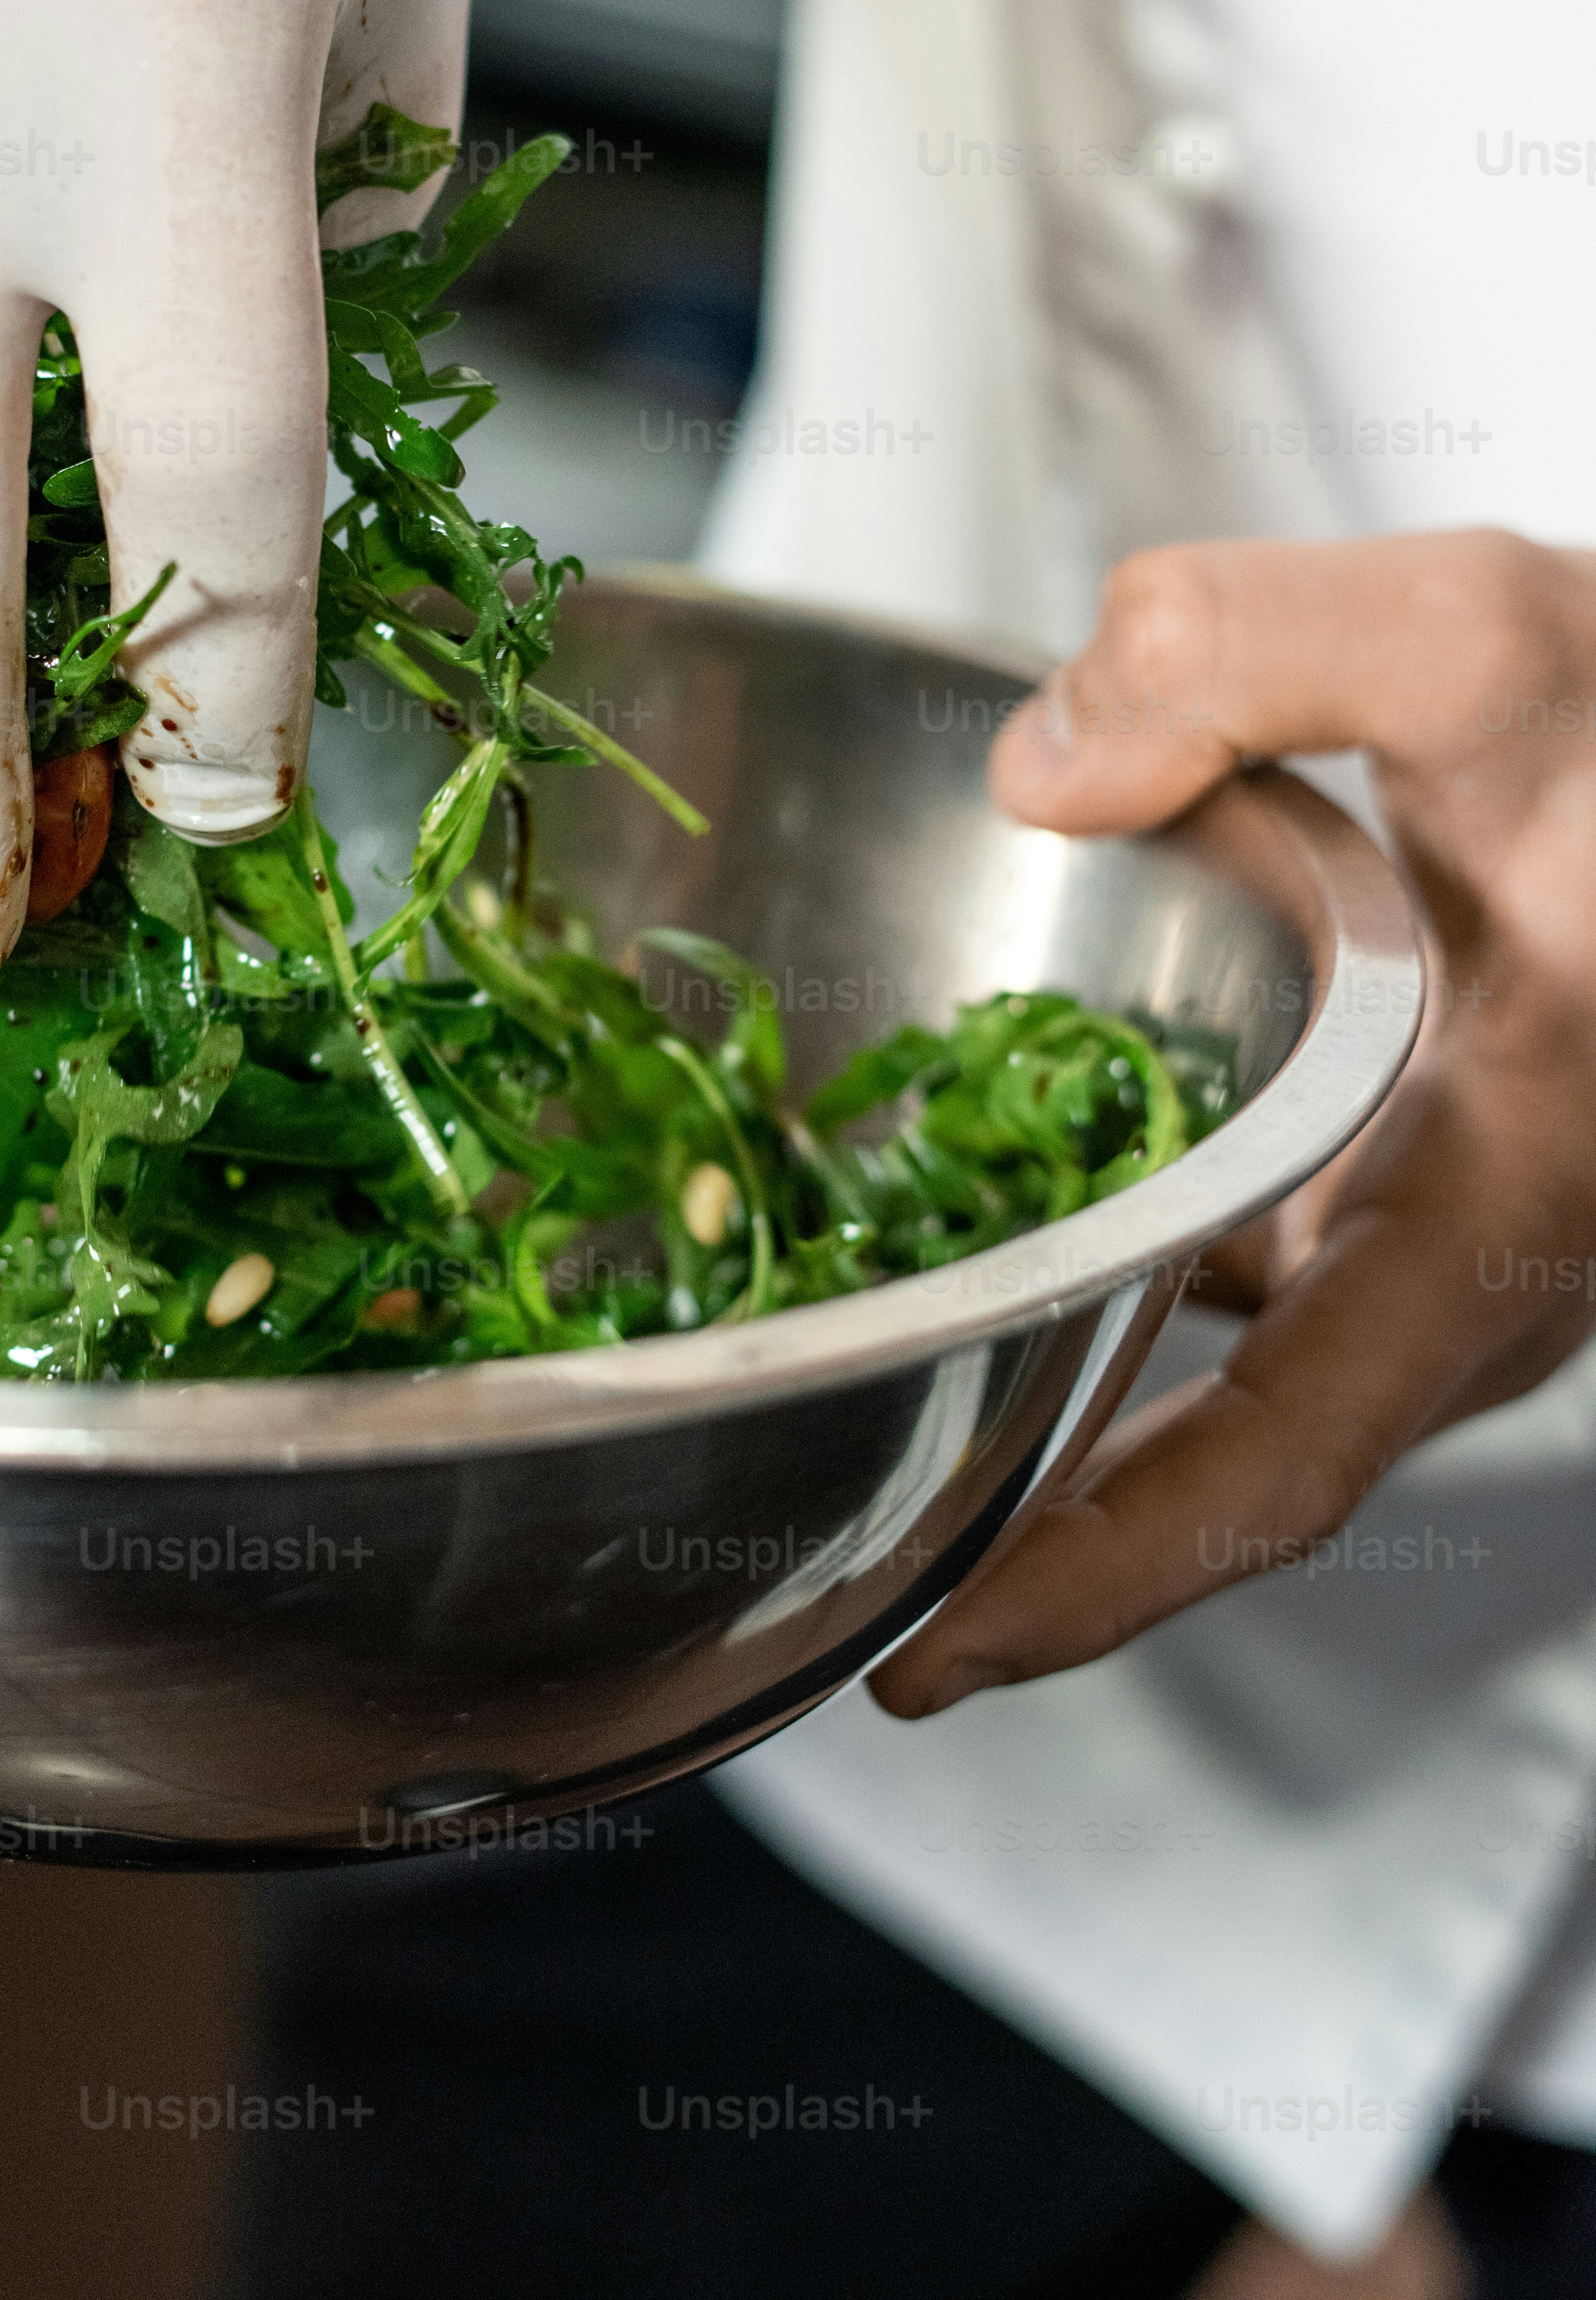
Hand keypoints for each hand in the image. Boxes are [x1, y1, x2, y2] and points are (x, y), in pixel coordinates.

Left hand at [874, 531, 1595, 1715]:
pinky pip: (1223, 1269)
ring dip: (1037, 1386)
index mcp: (1497, 1210)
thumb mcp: (1482, 640)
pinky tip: (949, 1206)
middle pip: (1213, 1455)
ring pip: (1207, 1366)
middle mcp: (1463, 1274)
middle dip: (1016, 1518)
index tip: (925, 1659)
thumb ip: (1257, 655)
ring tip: (828, 1374)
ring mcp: (1427, 1245)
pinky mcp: (1396, 1188)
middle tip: (801, 1552)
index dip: (1098, 1580)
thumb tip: (1039, 766)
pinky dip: (1091, 1260)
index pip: (1282, 1462)